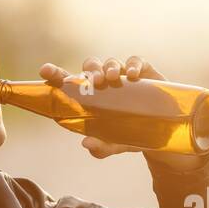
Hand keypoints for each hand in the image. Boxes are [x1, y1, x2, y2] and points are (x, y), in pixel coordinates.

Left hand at [36, 55, 208, 170]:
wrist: (163, 133)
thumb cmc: (132, 134)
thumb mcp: (116, 143)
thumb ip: (101, 146)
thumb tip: (87, 143)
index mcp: (92, 97)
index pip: (69, 82)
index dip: (56, 74)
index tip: (45, 71)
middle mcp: (105, 83)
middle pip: (91, 67)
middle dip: (90, 71)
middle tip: (94, 82)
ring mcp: (124, 76)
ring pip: (110, 62)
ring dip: (108, 67)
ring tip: (111, 79)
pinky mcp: (144, 72)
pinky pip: (136, 61)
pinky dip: (133, 65)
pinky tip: (133, 75)